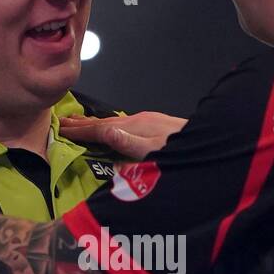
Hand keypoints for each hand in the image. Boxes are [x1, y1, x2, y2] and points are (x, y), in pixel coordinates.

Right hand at [59, 110, 187, 159]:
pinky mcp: (156, 125)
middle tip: (61, 122)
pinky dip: (109, 126)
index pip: (101, 129)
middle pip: (104, 122)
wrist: (211, 144)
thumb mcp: (155, 152)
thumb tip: (106, 131)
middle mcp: (140, 121)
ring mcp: (148, 122)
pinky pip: (124, 124)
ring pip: (114, 122)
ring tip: (79, 123)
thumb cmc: (183, 152)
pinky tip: (110, 128)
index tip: (61, 130)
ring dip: (94, 123)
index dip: (80, 131)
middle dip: (82, 123)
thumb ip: (130, 143)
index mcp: (136, 128)